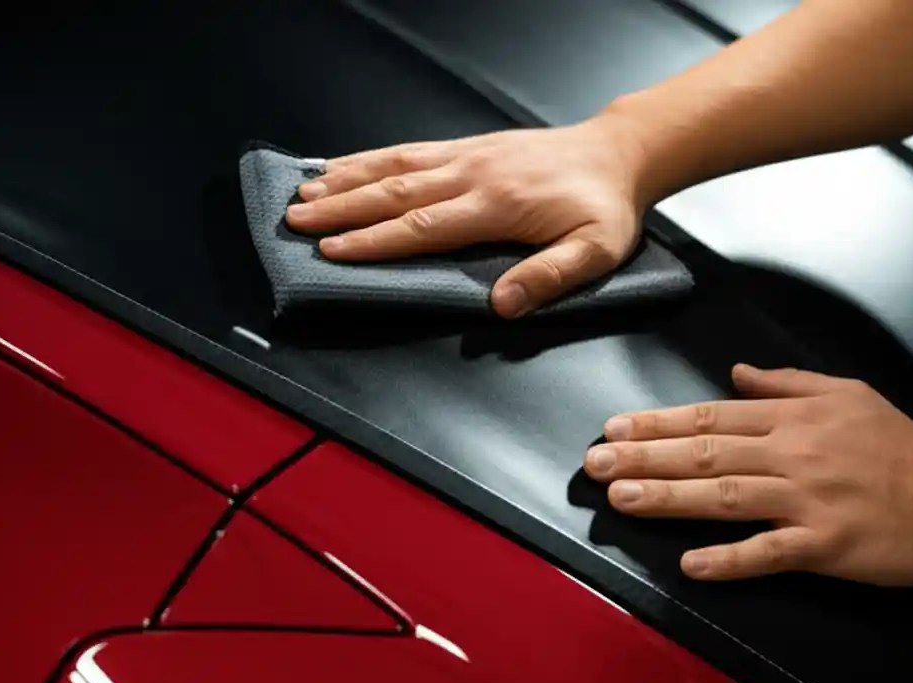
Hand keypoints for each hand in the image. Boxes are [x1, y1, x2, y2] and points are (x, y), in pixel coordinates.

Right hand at [284, 117, 646, 317]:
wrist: (617, 153)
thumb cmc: (605, 208)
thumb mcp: (595, 252)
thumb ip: (549, 277)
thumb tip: (502, 306)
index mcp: (498, 204)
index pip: (424, 225)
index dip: (375, 241)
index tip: (333, 250)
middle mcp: (474, 174)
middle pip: (396, 192)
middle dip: (342, 207)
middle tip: (295, 220)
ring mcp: (468, 155)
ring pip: (395, 166)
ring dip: (347, 179)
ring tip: (303, 191)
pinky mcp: (469, 146)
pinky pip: (411, 150)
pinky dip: (371, 158)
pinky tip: (343, 165)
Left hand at [584, 364, 912, 585]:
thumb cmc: (898, 445)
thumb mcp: (846, 393)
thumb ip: (787, 383)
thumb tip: (736, 373)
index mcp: (793, 418)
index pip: (711, 417)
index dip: (658, 422)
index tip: (614, 426)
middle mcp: (792, 455)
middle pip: (706, 453)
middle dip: (645, 457)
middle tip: (595, 463)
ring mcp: (806, 501)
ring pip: (725, 496)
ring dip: (669, 498)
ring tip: (622, 500)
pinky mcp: (824, 544)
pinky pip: (768, 553)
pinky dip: (729, 560)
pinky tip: (690, 565)